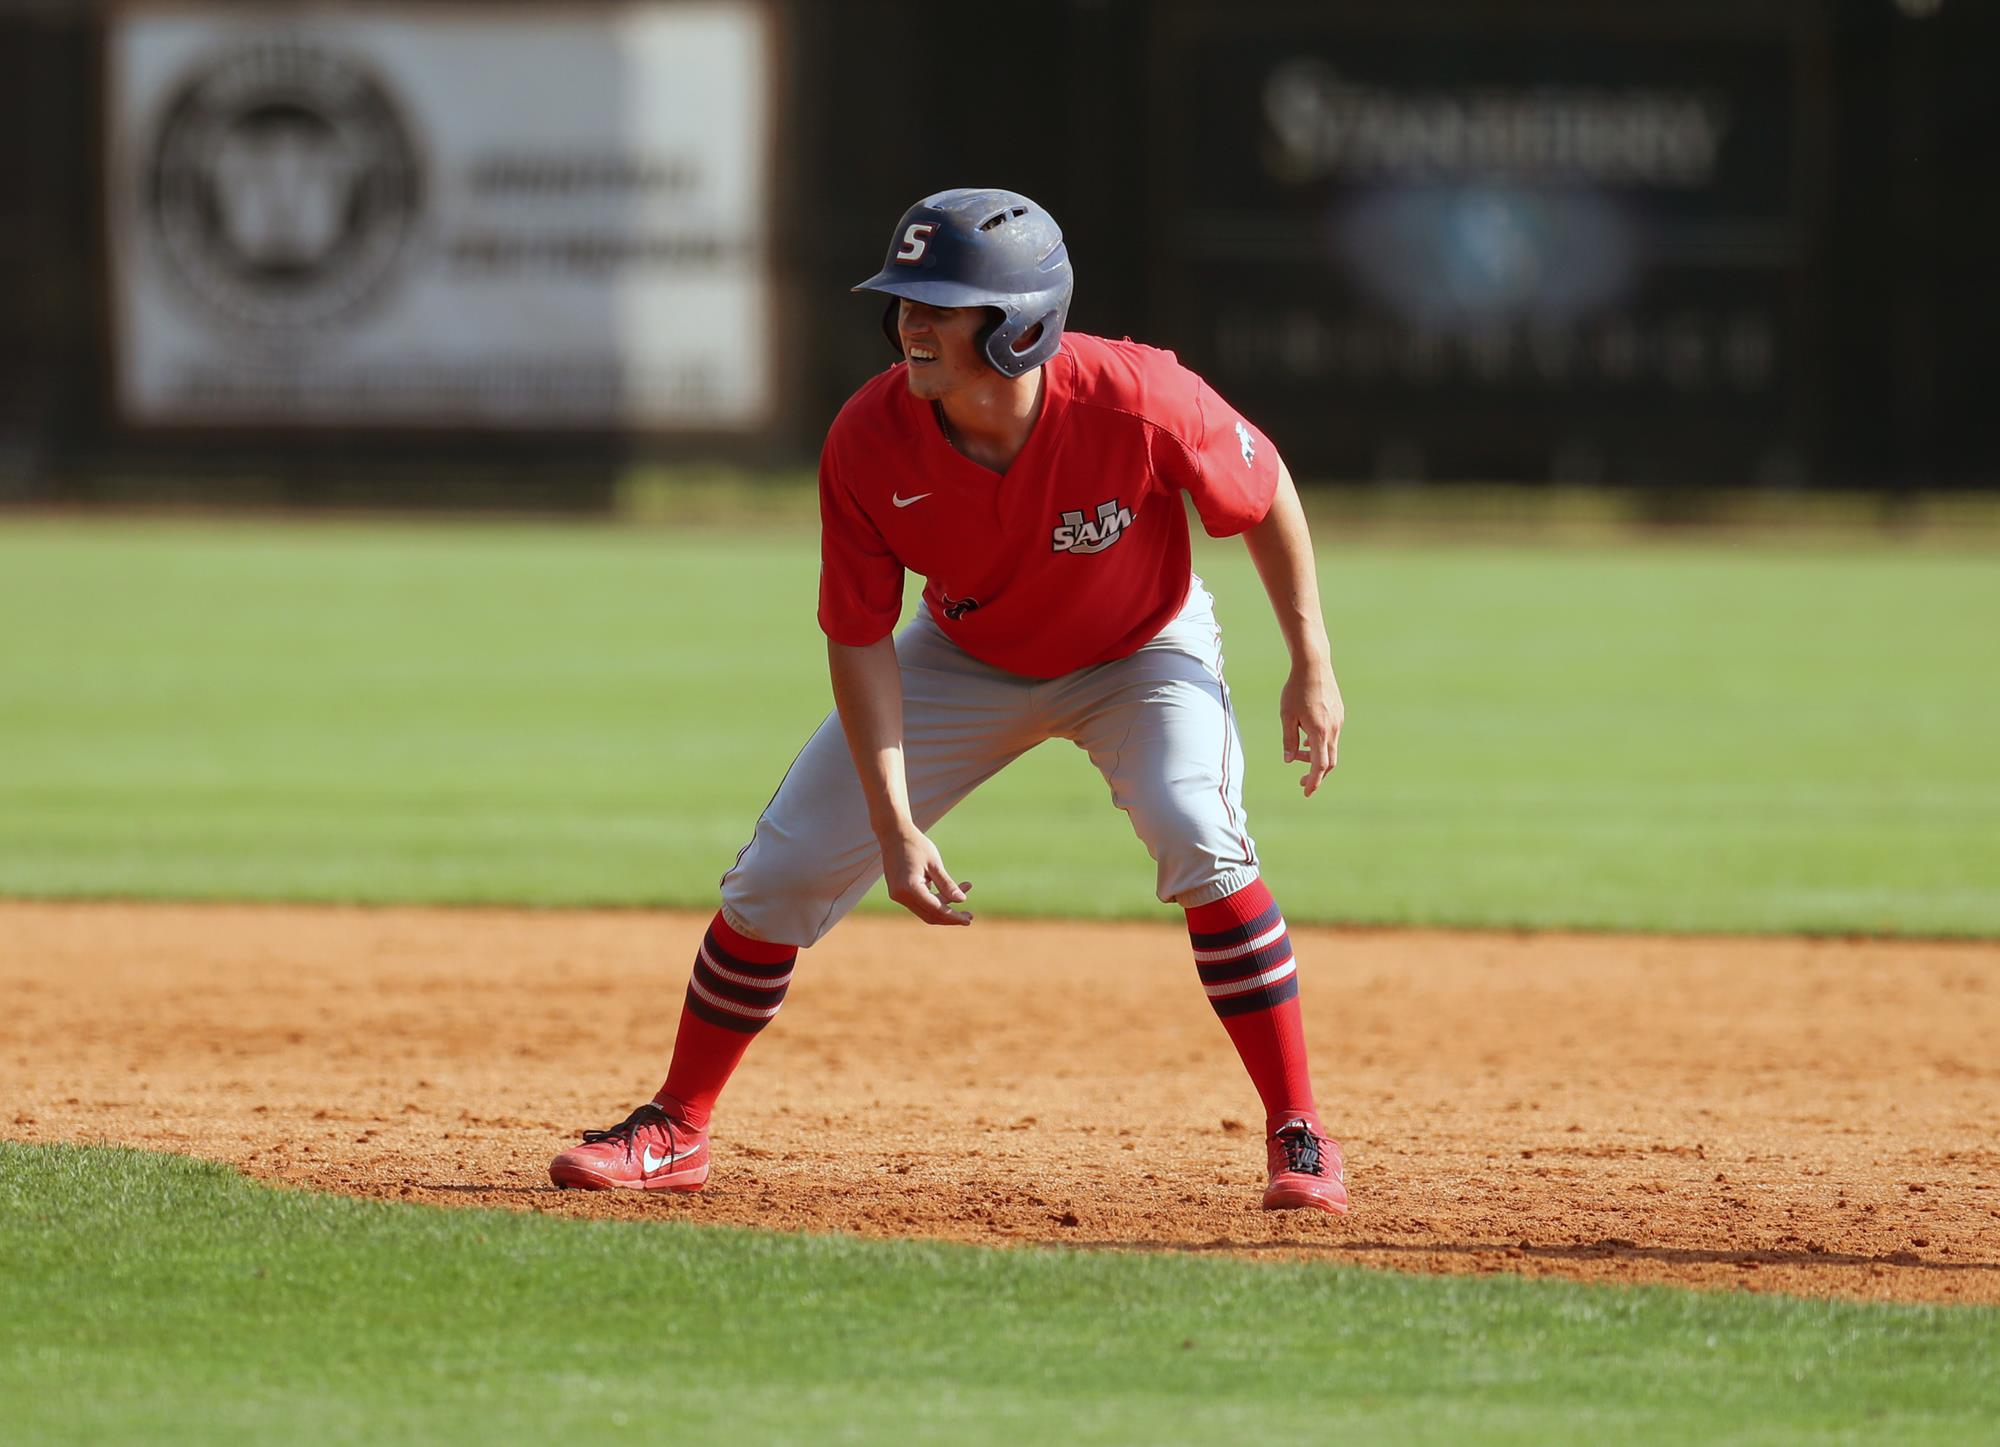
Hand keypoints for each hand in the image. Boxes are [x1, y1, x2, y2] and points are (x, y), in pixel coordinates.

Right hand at [881, 826, 973, 925]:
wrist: (894, 833)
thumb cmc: (916, 845)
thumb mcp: (935, 863)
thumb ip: (947, 884)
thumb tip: (962, 901)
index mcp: (909, 888)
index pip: (936, 909)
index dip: (954, 916)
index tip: (969, 919)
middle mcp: (900, 896)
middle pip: (930, 915)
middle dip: (950, 917)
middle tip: (969, 915)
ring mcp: (897, 895)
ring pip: (925, 910)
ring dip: (944, 905)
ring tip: (965, 887)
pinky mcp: (898, 893)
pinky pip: (919, 903)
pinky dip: (934, 900)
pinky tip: (947, 891)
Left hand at [1279, 659, 1342, 796]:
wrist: (1314, 665)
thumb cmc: (1296, 689)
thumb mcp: (1286, 716)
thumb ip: (1288, 739)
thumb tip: (1289, 760)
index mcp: (1319, 731)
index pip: (1320, 765)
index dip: (1314, 781)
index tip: (1306, 792)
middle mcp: (1333, 728)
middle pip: (1329, 761)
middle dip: (1316, 774)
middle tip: (1301, 781)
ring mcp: (1338, 721)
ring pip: (1331, 748)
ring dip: (1317, 756)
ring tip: (1299, 752)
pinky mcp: (1339, 714)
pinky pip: (1332, 736)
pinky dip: (1321, 743)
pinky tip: (1308, 738)